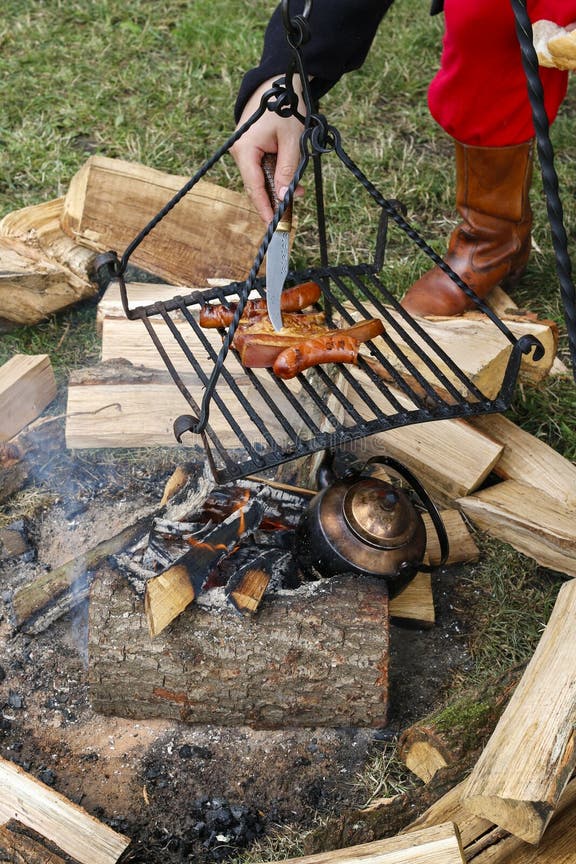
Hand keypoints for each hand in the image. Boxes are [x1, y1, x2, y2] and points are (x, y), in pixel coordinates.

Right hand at [230, 77, 305, 223]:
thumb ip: (287, 171)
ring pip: (261, 176)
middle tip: (295, 203)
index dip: (264, 207)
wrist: (280, 81)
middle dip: (276, 195)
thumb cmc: (286, 107)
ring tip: (298, 187)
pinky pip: (262, 166)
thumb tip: (283, 196)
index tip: (272, 224)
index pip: (253, 187)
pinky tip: (289, 173)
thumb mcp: (291, 142)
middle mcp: (240, 151)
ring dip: (278, 182)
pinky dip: (276, 171)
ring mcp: (244, 149)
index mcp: (245, 150)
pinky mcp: (251, 146)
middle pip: (257, 184)